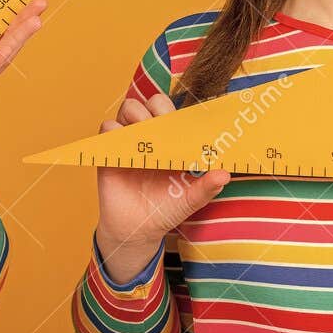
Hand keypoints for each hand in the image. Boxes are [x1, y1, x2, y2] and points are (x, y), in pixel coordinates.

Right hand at [94, 93, 229, 281]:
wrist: (136, 230)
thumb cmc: (166, 210)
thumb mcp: (189, 200)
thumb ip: (206, 188)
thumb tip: (224, 174)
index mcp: (173, 142)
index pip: (176, 113)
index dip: (179, 110)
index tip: (181, 119)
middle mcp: (152, 136)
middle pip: (153, 102)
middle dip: (158, 106)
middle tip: (162, 123)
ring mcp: (130, 139)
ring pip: (129, 108)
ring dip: (135, 113)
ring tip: (142, 133)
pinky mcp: (109, 149)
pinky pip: (107, 128)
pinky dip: (113, 130)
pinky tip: (122, 146)